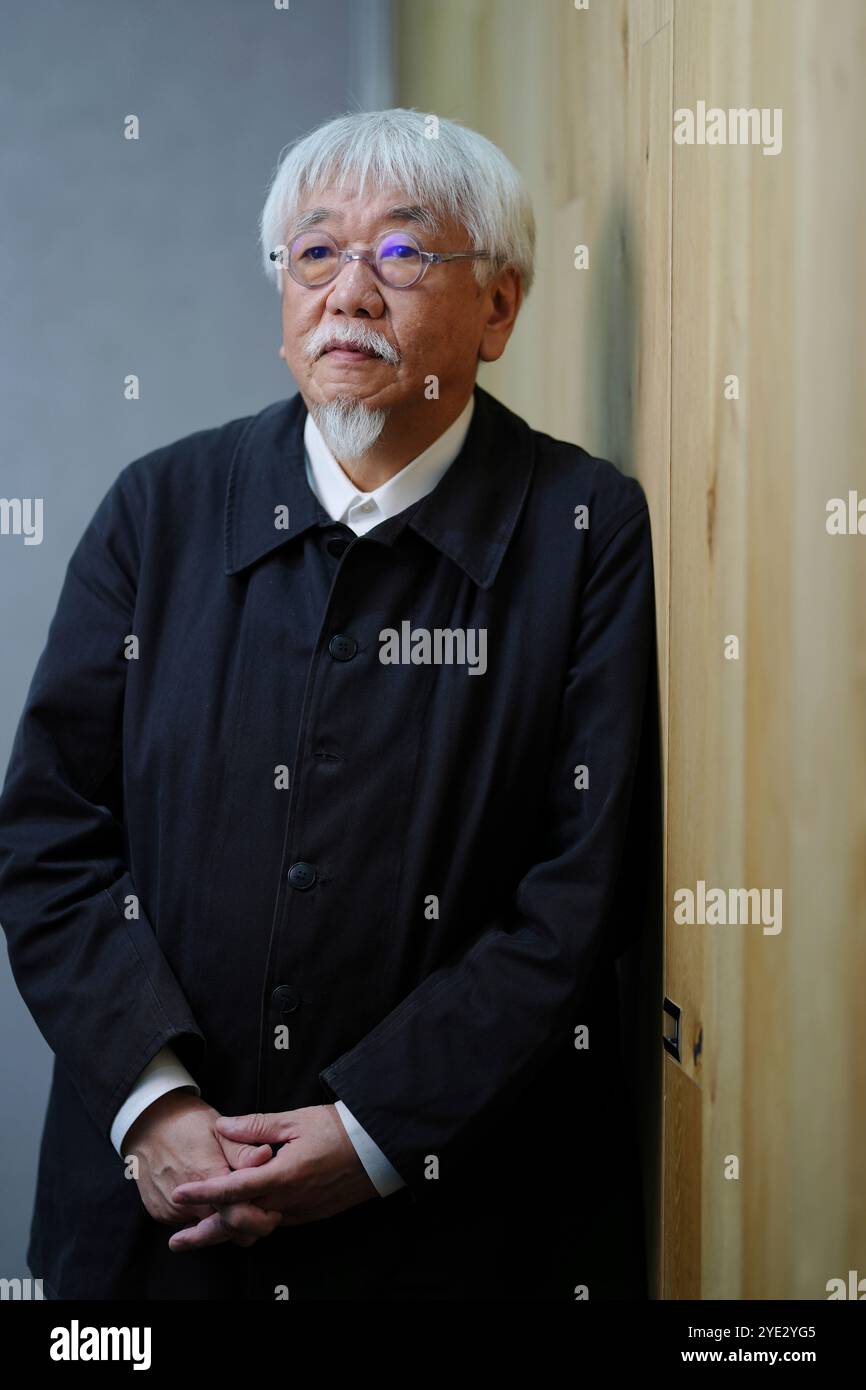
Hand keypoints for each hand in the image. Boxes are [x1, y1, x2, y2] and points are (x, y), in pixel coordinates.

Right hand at [121, 1091, 281, 1248]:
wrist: (146, 1123)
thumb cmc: (187, 1123)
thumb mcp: (219, 1130)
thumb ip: (243, 1150)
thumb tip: (267, 1156)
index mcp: (206, 1177)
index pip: (239, 1215)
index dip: (259, 1217)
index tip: (273, 1212)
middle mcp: (186, 1201)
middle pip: (224, 1228)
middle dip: (244, 1223)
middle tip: (259, 1209)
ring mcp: (171, 1210)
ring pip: (206, 1228)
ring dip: (222, 1219)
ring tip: (234, 1199)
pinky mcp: (160, 1214)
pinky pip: (189, 1223)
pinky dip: (203, 1215)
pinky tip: (211, 1199)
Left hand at [167, 1104, 378, 1250]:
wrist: (379, 1150)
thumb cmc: (340, 1130)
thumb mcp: (297, 1120)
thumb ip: (256, 1126)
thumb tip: (222, 1126)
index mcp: (283, 1175)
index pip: (234, 1189)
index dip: (204, 1192)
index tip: (179, 1193)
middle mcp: (289, 1201)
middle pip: (239, 1223)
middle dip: (205, 1235)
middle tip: (176, 1241)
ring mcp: (299, 1212)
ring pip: (254, 1230)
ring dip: (226, 1233)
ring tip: (199, 1235)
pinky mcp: (309, 1216)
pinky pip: (273, 1225)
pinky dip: (250, 1227)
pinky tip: (238, 1223)